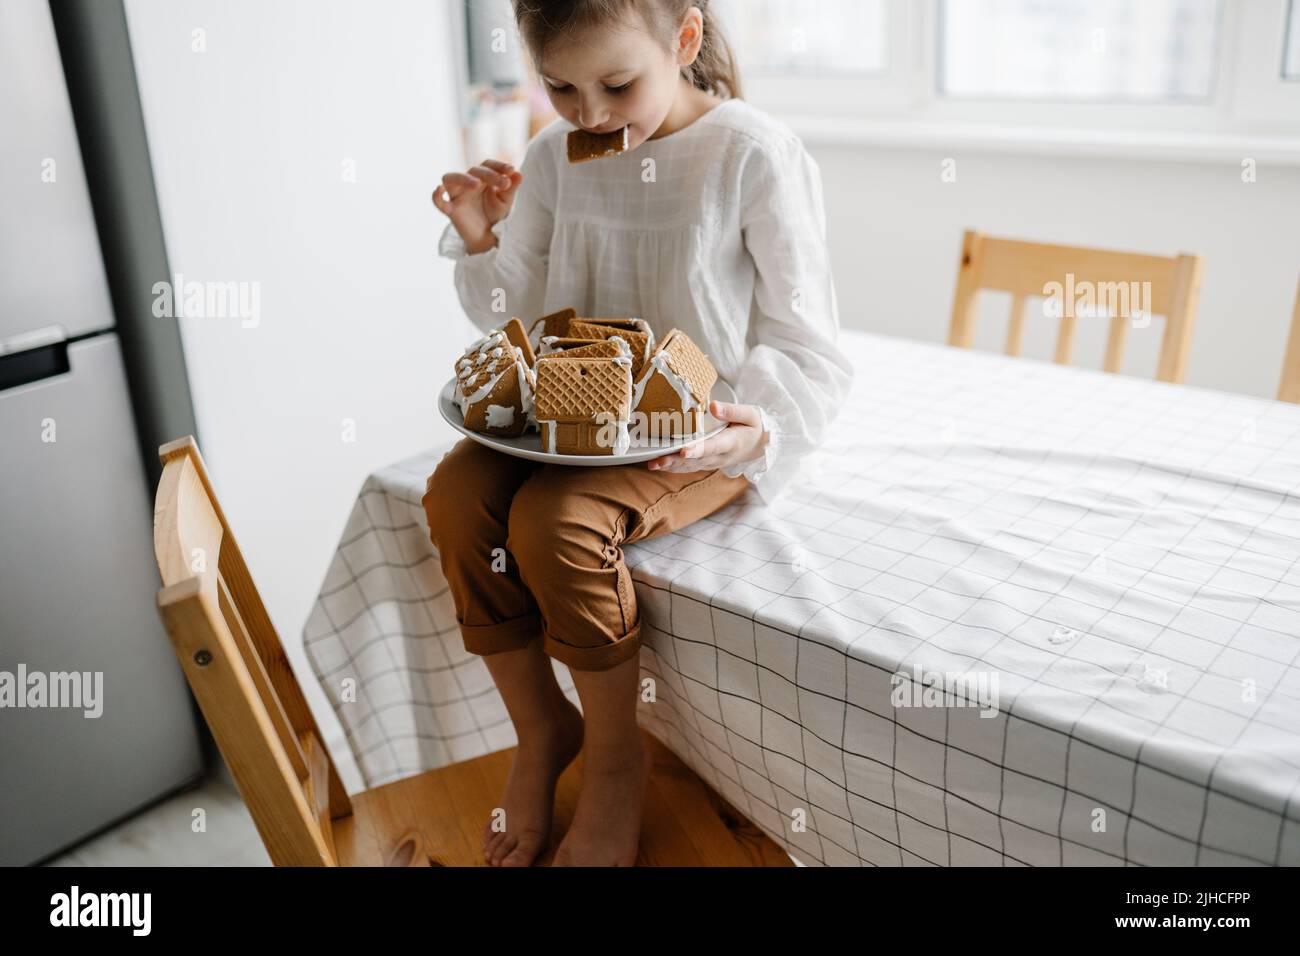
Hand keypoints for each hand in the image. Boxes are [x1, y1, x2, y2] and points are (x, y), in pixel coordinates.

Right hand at [431, 158, 522, 253]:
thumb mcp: (505, 201)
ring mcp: (457, 195)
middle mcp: (467, 182)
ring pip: (450, 177)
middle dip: (490, 175)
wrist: (487, 235)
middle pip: (473, 170)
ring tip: (476, 184)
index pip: (487, 165)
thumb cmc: (494, 213)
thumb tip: (519, 174)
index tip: (511, 170)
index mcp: (482, 178)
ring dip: (462, 178)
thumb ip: (511, 188)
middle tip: (504, 184)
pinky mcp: (451, 210)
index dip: (498, 166)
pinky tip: (439, 190)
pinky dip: (436, 196)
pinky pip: (438, 202)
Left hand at [646, 401, 767, 472]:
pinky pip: (689, 467)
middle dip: (676, 461)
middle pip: (696, 460)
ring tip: (652, 465)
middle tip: (658, 460)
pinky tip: (658, 465)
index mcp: (731, 443)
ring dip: (671, 466)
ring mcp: (712, 462)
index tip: (683, 450)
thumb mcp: (750, 414)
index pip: (713, 447)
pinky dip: (673, 467)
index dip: (697, 449)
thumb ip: (732, 410)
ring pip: (690, 466)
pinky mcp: (706, 463)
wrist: (760, 445)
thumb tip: (713, 405)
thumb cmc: (754, 426)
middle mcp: (720, 456)